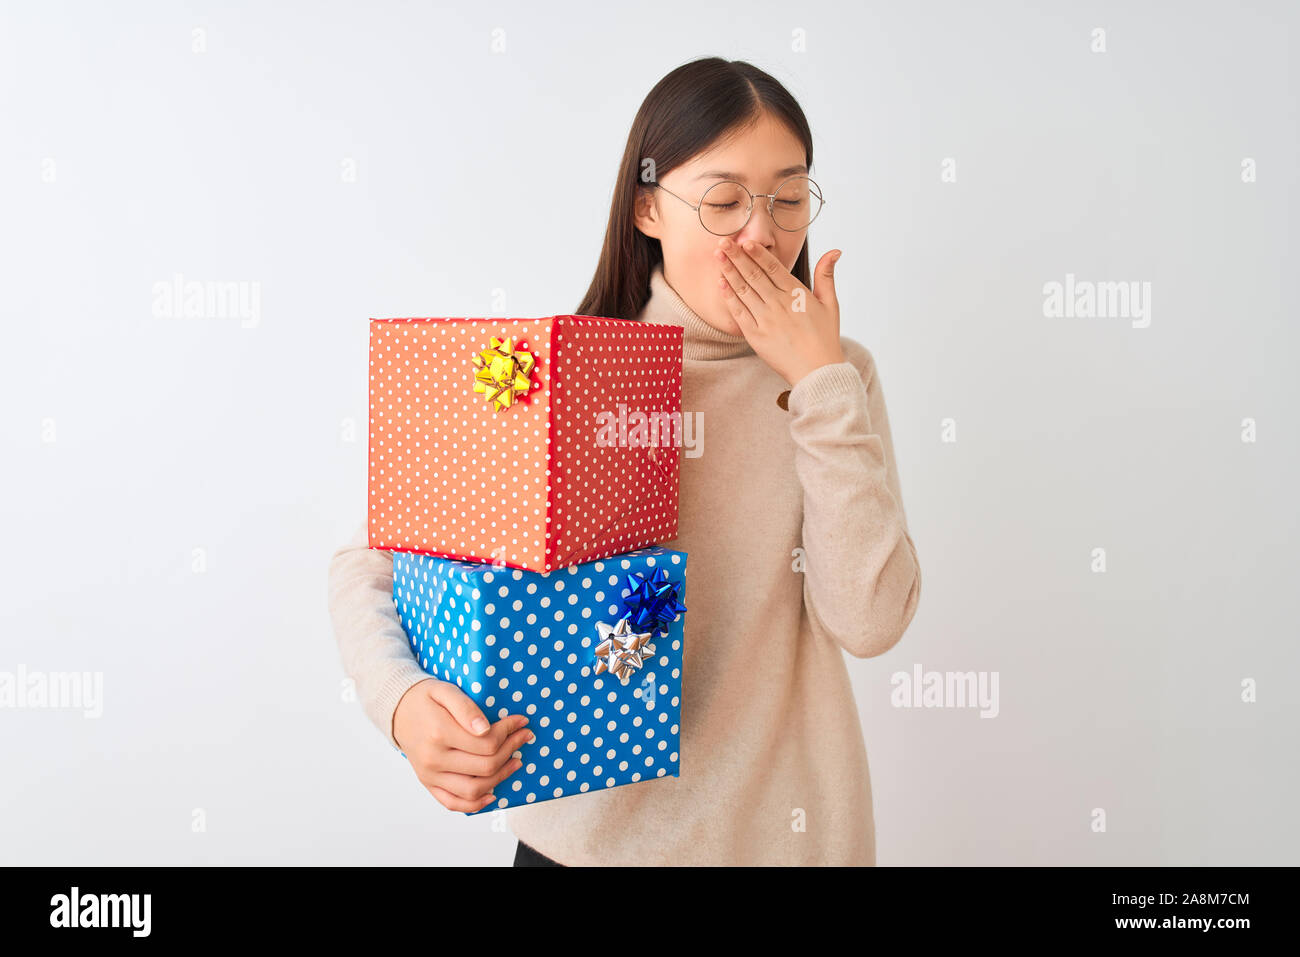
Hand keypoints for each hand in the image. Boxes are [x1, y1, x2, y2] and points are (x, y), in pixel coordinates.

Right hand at [393, 677, 532, 812]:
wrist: (398, 711)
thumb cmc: (424, 698)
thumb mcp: (444, 690)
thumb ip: (466, 708)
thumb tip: (486, 729)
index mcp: (439, 733)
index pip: (487, 742)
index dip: (509, 732)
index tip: (521, 721)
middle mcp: (434, 758)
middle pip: (485, 766)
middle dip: (511, 750)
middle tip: (524, 737)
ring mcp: (430, 775)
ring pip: (474, 788)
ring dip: (501, 777)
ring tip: (515, 761)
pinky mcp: (428, 784)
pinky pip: (453, 803)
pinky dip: (476, 804)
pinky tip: (493, 793)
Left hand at [714, 238, 844, 387]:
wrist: (817, 371)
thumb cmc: (825, 337)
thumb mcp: (830, 304)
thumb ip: (826, 275)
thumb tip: (835, 250)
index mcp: (796, 294)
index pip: (772, 267)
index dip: (757, 253)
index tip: (744, 241)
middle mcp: (779, 304)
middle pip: (754, 275)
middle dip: (736, 257)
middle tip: (722, 242)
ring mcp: (766, 320)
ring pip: (743, 291)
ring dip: (729, 272)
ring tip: (717, 256)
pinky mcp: (756, 336)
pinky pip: (739, 312)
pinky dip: (729, 297)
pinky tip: (721, 284)